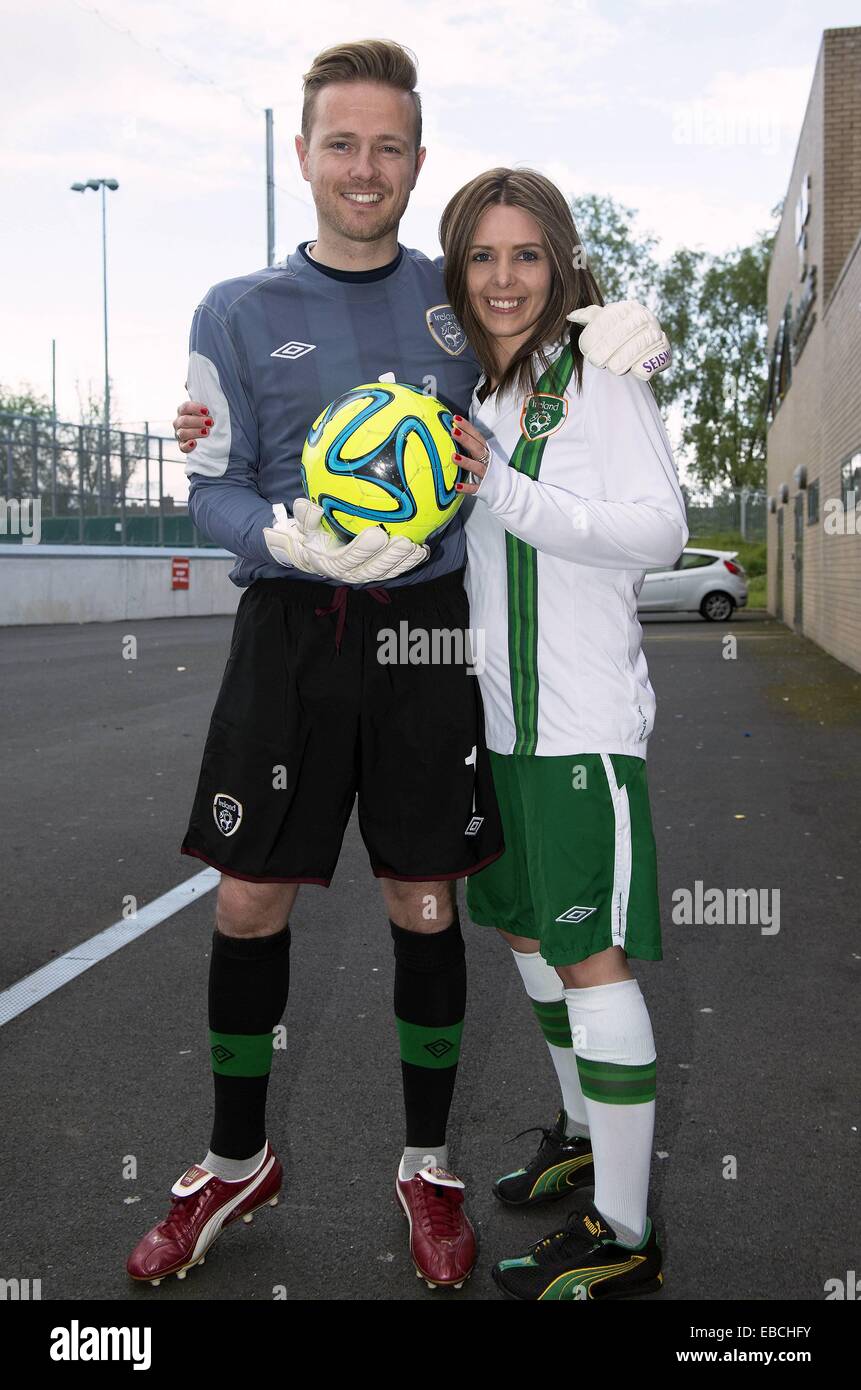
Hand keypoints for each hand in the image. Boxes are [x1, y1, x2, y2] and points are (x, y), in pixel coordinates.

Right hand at [174, 399, 212, 453]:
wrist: (208, 436)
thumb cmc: (207, 420)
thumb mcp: (206, 413)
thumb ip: (206, 410)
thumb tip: (214, 405)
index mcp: (183, 411)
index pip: (185, 407)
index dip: (195, 408)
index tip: (206, 411)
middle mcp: (179, 422)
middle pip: (184, 420)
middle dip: (198, 421)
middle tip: (210, 422)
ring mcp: (179, 434)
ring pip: (182, 433)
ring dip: (195, 432)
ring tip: (207, 432)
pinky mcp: (183, 445)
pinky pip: (182, 447)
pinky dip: (188, 446)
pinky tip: (194, 443)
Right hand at [263, 498, 429, 581]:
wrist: (314, 556)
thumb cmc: (311, 536)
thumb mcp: (303, 527)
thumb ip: (306, 517)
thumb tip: (309, 504)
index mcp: (332, 562)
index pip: (349, 557)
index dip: (364, 548)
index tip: (377, 533)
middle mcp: (351, 573)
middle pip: (374, 568)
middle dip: (391, 557)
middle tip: (405, 542)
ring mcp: (366, 575)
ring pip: (388, 572)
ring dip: (405, 562)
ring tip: (419, 548)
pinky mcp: (378, 573)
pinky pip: (396, 570)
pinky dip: (410, 562)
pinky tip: (424, 550)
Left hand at [450, 415, 491, 495]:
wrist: (508, 488)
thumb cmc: (491, 469)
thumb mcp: (484, 455)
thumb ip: (472, 446)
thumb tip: (455, 433)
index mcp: (487, 451)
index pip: (477, 437)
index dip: (468, 427)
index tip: (456, 419)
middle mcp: (488, 461)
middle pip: (477, 448)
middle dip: (465, 439)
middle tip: (453, 431)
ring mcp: (487, 474)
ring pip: (477, 467)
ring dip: (466, 462)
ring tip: (453, 457)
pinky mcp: (485, 488)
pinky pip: (476, 488)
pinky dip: (467, 487)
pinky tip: (457, 486)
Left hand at [567, 301, 670, 379]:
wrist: (645, 343)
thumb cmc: (618, 332)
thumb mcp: (603, 322)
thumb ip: (588, 317)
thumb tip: (571, 316)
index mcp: (626, 308)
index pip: (607, 320)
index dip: (594, 336)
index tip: (586, 350)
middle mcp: (643, 316)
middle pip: (621, 334)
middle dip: (606, 350)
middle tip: (597, 362)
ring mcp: (656, 332)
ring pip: (637, 347)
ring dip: (622, 360)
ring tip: (614, 367)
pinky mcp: (665, 351)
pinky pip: (653, 359)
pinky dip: (644, 367)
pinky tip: (635, 371)